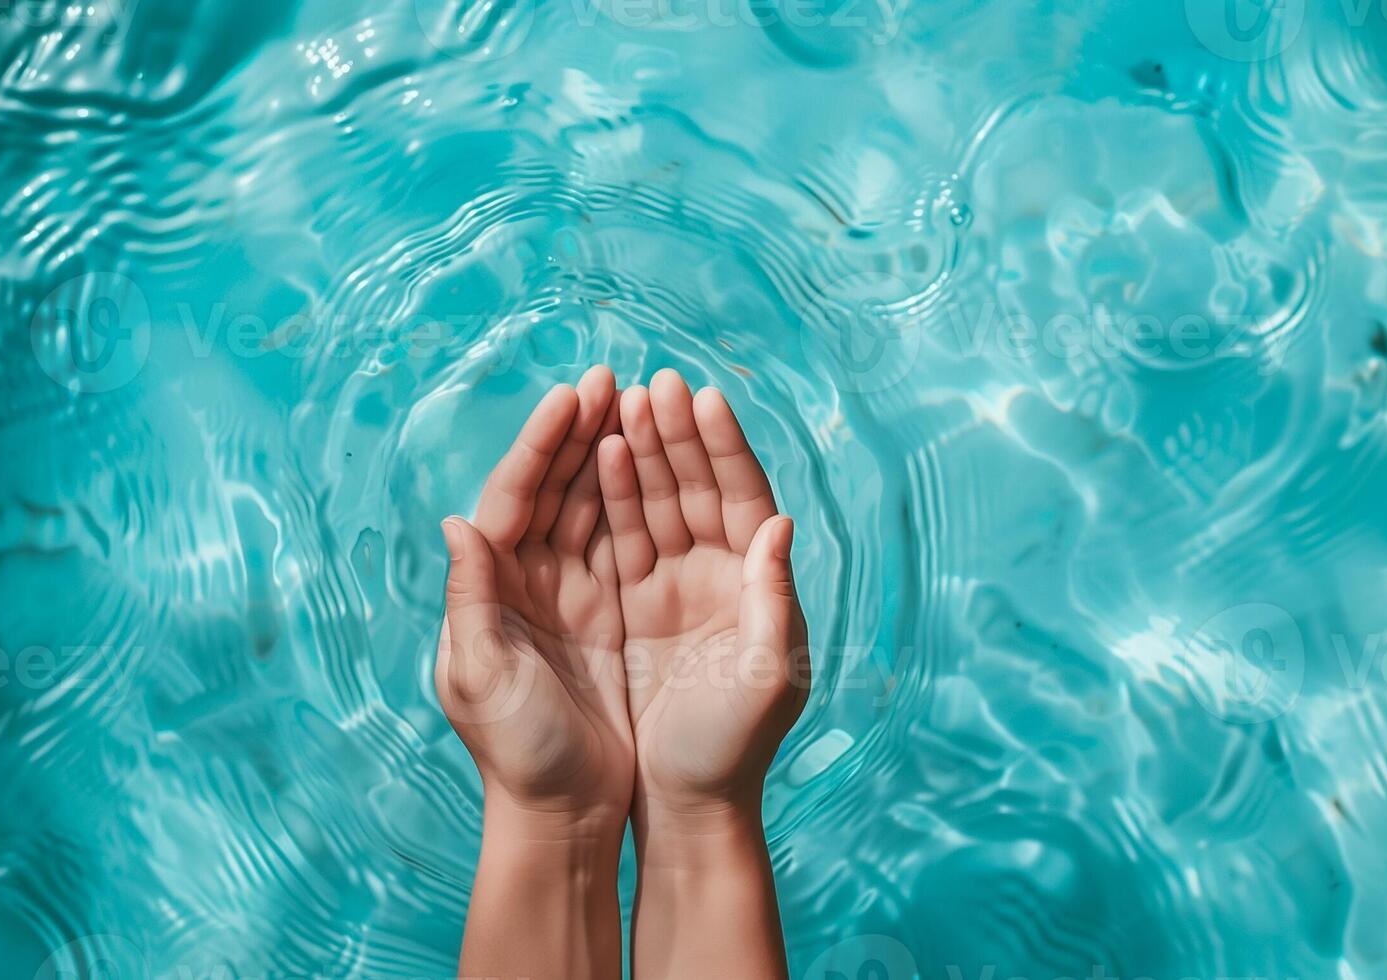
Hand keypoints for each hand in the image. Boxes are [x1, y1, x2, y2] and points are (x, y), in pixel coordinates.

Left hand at [435, 365, 633, 826]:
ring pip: (589, 505)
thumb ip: (469, 599)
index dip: (540, 445)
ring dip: (610, 452)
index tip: (572, 395)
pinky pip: (623, 540)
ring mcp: (569, 595)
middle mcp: (525, 582)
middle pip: (552, 489)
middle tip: (611, 376)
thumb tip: (456, 522)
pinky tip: (657, 463)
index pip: (512, 497)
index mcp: (489, 589)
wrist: (564, 814)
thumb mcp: (481, 678)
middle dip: (579, 432)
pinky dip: (636, 498)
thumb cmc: (516, 754)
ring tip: (639, 401)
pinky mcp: (608, 614)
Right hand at [595, 369, 807, 820]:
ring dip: (645, 452)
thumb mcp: (767, 674)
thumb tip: (784, 524)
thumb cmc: (735, 746)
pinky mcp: (633, 606)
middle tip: (657, 381)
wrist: (686, 803)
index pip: (745, 499)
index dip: (726, 448)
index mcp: (758, 584)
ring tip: (624, 402)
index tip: (705, 397)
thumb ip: (775, 598)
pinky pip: (624, 536)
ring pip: (660, 503)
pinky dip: (616, 495)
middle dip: (680, 434)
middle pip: (700, 487)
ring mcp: (675, 586)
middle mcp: (719, 576)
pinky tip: (602, 458)